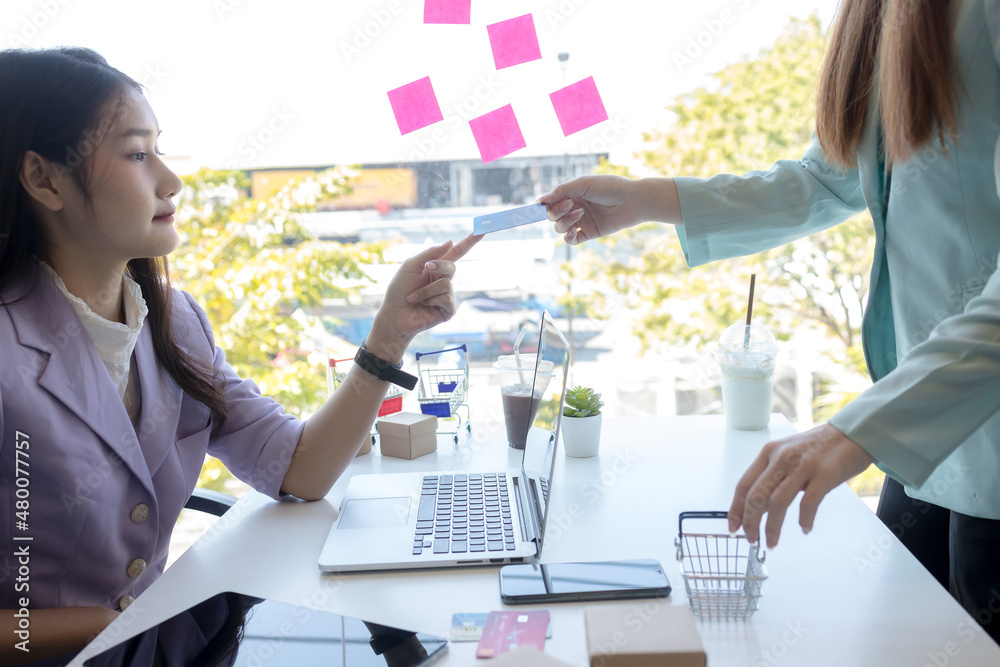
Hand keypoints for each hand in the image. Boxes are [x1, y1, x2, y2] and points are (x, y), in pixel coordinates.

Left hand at [366, 233, 481, 360]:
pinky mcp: (447, 310)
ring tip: (414, 298)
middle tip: (425, 268)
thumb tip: (451, 242)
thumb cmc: (399, 290)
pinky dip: (431, 300)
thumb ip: (430, 253)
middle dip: (438, 266)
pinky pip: (446, 299)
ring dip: (426, 290)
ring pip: (446, 284)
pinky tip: (423, 306)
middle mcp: (443, 280)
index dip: (469, 242)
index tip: (481, 231)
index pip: (456, 253)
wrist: (393, 314)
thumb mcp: (411, 266)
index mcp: (436, 268)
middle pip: (451, 267)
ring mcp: (447, 296)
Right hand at [538, 175, 644, 244]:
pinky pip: (571, 240)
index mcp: (572, 194)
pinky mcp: (589, 233)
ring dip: (565, 222)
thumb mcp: (583, 184)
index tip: (539, 207)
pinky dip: (569, 238)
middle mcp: (574, 208)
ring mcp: (581, 221)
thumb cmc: (609, 187)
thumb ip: (561, 191)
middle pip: (552, 216)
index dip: (544, 205)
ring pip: (560, 228)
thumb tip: (540, 200)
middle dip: (556, 212)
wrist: (632, 200)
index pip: (550, 202)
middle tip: (570, 205)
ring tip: (580, 214)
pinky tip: (574, 231)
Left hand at [728, 423, 873, 547]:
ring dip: (772, 527)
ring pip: (777, 503)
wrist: (852, 433)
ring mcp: (802, 465)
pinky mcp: (824, 474)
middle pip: (756, 496)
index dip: (735, 509)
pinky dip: (804, 520)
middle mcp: (781, 457)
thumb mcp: (787, 456)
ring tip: (772, 542)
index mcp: (769, 452)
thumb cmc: (818, 447)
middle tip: (752, 540)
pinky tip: (805, 528)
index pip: (743, 485)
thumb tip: (757, 509)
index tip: (733, 527)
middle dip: (750, 523)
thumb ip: (772, 478)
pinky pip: (808, 503)